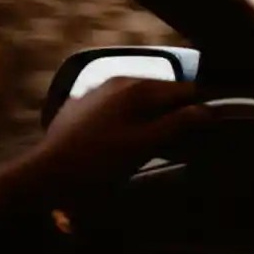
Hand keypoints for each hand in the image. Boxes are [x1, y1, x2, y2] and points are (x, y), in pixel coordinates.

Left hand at [0, 78, 208, 208]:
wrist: (44, 174)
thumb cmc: (99, 161)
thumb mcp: (145, 145)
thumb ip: (179, 124)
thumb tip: (209, 109)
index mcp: (139, 88)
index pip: (185, 89)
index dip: (199, 107)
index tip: (206, 127)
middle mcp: (120, 80)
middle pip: (162, 91)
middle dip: (174, 111)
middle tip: (179, 140)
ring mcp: (98, 89)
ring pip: (138, 97)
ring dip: (150, 114)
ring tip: (149, 141)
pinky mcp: (81, 102)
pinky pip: (115, 104)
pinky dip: (126, 116)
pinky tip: (119, 138)